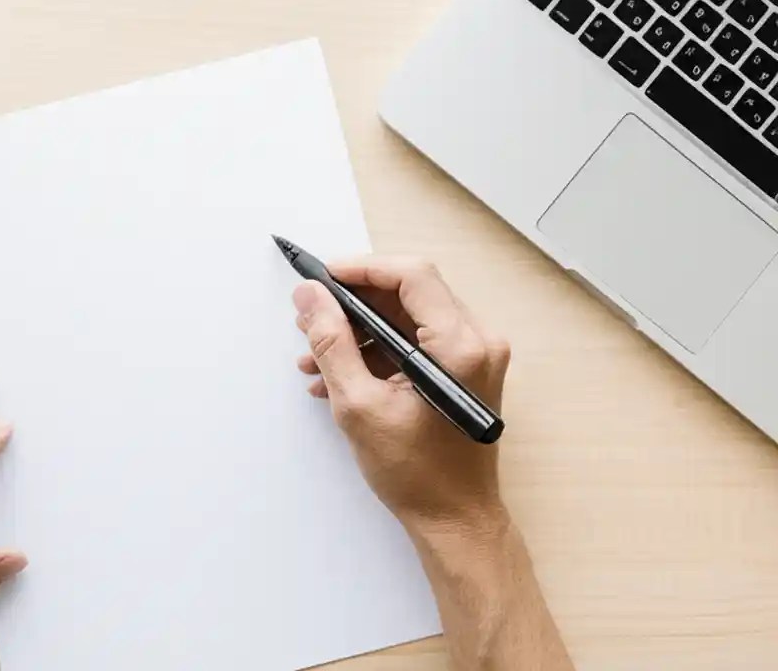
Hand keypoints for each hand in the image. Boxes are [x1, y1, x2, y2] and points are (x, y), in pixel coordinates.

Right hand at [293, 257, 511, 534]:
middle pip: (409, 293)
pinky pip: (415, 342)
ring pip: (408, 317)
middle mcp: (477, 342)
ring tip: (316, 355)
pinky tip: (338, 374)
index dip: (361, 270)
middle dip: (353, 303)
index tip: (323, 279)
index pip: (411, 276)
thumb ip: (331, 343)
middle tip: (311, 316)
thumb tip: (312, 298)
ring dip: (359, 330)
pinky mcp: (464, 371)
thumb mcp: (359, 405)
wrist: (454, 519)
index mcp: (460, 346)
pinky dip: (376, 350)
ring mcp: (474, 357)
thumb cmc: (419, 475)